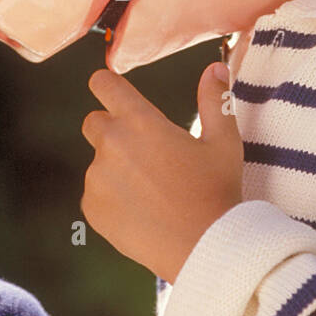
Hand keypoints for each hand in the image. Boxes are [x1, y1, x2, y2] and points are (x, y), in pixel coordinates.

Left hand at [81, 61, 242, 282]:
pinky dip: (112, 198)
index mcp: (140, 122)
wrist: (204, 247)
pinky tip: (142, 210)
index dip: (107, 85)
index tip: (111, 90)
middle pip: (94, 122)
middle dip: (112, 130)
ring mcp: (97, 178)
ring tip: (151, 190)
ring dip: (115, 168)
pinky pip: (95, 194)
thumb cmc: (216, 192)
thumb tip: (214, 68)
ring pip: (98, 162)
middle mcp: (111, 144)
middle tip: (144, 152)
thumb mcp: (223, 142)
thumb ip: (215, 100)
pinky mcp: (92, 208)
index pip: (104, 85)